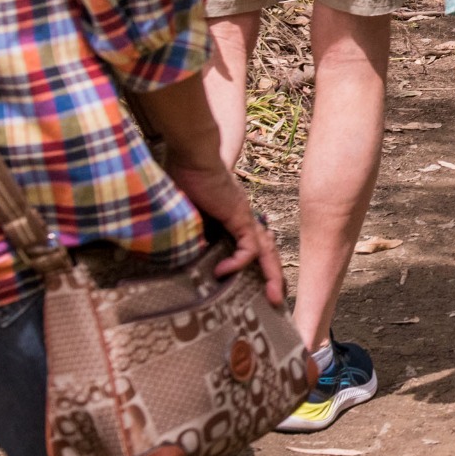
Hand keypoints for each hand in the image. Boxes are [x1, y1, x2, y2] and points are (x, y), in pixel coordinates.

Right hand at [163, 155, 285, 307]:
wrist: (193, 155)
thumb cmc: (183, 179)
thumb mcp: (183, 216)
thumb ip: (187, 236)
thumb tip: (178, 260)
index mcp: (232, 219)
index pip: (251, 245)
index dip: (256, 265)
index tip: (254, 287)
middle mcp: (243, 219)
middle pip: (267, 251)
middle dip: (274, 276)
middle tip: (275, 300)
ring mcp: (244, 217)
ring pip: (266, 251)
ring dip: (271, 275)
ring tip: (272, 297)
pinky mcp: (240, 216)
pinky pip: (248, 246)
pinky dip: (239, 261)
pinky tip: (223, 271)